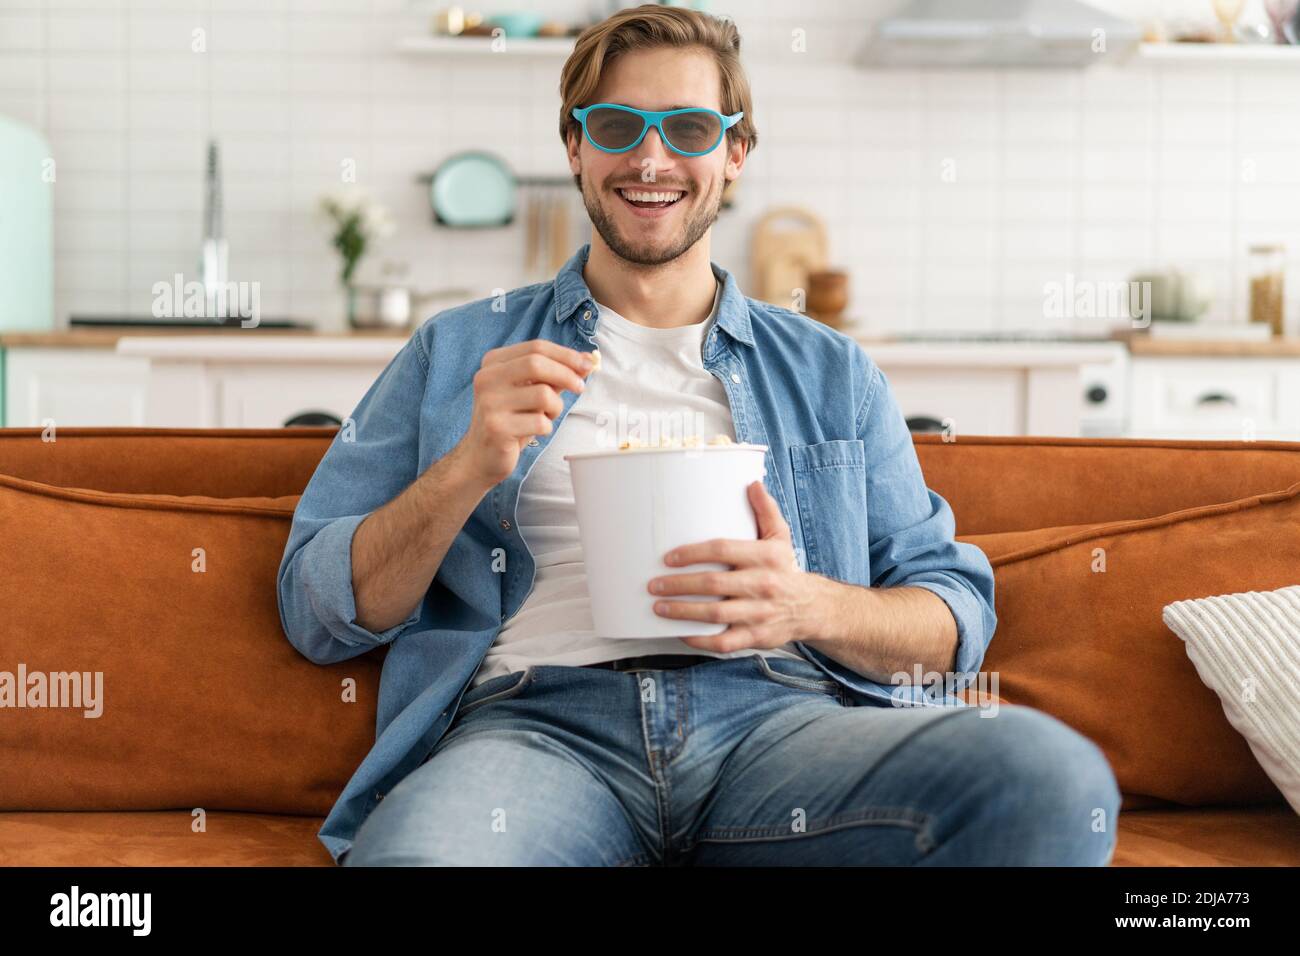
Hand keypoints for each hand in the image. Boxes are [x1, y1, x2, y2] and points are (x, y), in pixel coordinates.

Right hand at [453, 339, 593, 488]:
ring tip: (547, 416)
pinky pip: (539, 422)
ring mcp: (490, 403)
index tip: (587, 364)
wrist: (482, 454)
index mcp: (494, 363)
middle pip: (536, 363)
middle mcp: (487, 379)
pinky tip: (536, 431)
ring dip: (555, 408)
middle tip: (580, 387)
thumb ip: (556, 375)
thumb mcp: (531, 391)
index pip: (536, 347)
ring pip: (542, 394)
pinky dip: (547, 427)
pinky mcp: (497, 427)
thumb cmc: (511, 420)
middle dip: (566, 374)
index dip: (566, 355)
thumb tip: (588, 360)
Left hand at [647, 480, 823, 651]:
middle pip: (713, 583)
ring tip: (658, 607)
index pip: (723, 549)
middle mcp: (763, 584)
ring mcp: (759, 613)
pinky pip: (724, 642)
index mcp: (766, 557)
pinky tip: (680, 632)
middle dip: (679, 584)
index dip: (692, 553)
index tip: (668, 558)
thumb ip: (766, 510)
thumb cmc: (785, 569)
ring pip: (715, 614)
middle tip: (654, 584)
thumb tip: (753, 483)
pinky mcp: (756, 637)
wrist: (811, 608)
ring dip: (683, 611)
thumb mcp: (780, 537)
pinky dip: (699, 639)